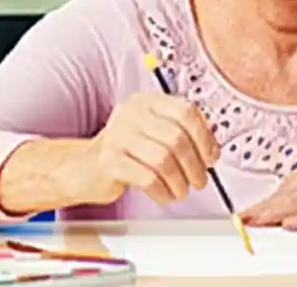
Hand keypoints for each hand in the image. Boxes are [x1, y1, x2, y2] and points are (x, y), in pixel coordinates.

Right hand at [77, 93, 219, 205]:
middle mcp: (132, 113)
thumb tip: (212, 149)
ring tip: (182, 190)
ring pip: (164, 159)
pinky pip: (147, 177)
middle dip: (195, 165)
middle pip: (177, 138)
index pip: (186, 112)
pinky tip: (165, 195)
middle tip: (200, 180)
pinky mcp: (109, 161)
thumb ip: (181, 133)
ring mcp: (118, 135)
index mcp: (148, 101)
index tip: (212, 157)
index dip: (204, 137)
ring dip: (180, 181)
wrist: (84, 168)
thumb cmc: (127, 152)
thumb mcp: (153, 133)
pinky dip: (162, 190)